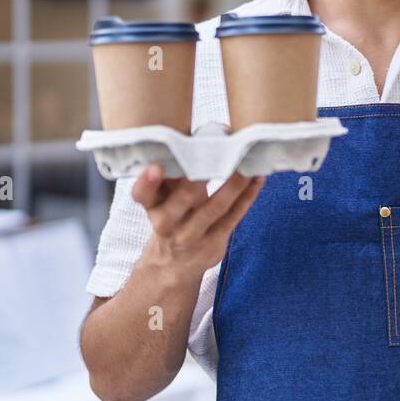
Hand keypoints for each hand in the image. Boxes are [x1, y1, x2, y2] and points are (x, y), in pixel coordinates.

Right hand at [131, 164, 264, 277]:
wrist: (172, 265)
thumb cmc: (172, 218)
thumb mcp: (163, 200)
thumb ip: (174, 174)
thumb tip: (204, 134)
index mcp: (152, 206)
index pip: (142, 195)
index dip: (147, 182)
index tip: (155, 166)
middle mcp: (167, 223)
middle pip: (182, 200)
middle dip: (199, 179)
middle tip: (216, 154)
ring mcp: (191, 235)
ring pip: (214, 207)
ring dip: (233, 184)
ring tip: (247, 164)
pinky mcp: (214, 242)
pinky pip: (233, 216)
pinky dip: (247, 196)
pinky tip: (258, 179)